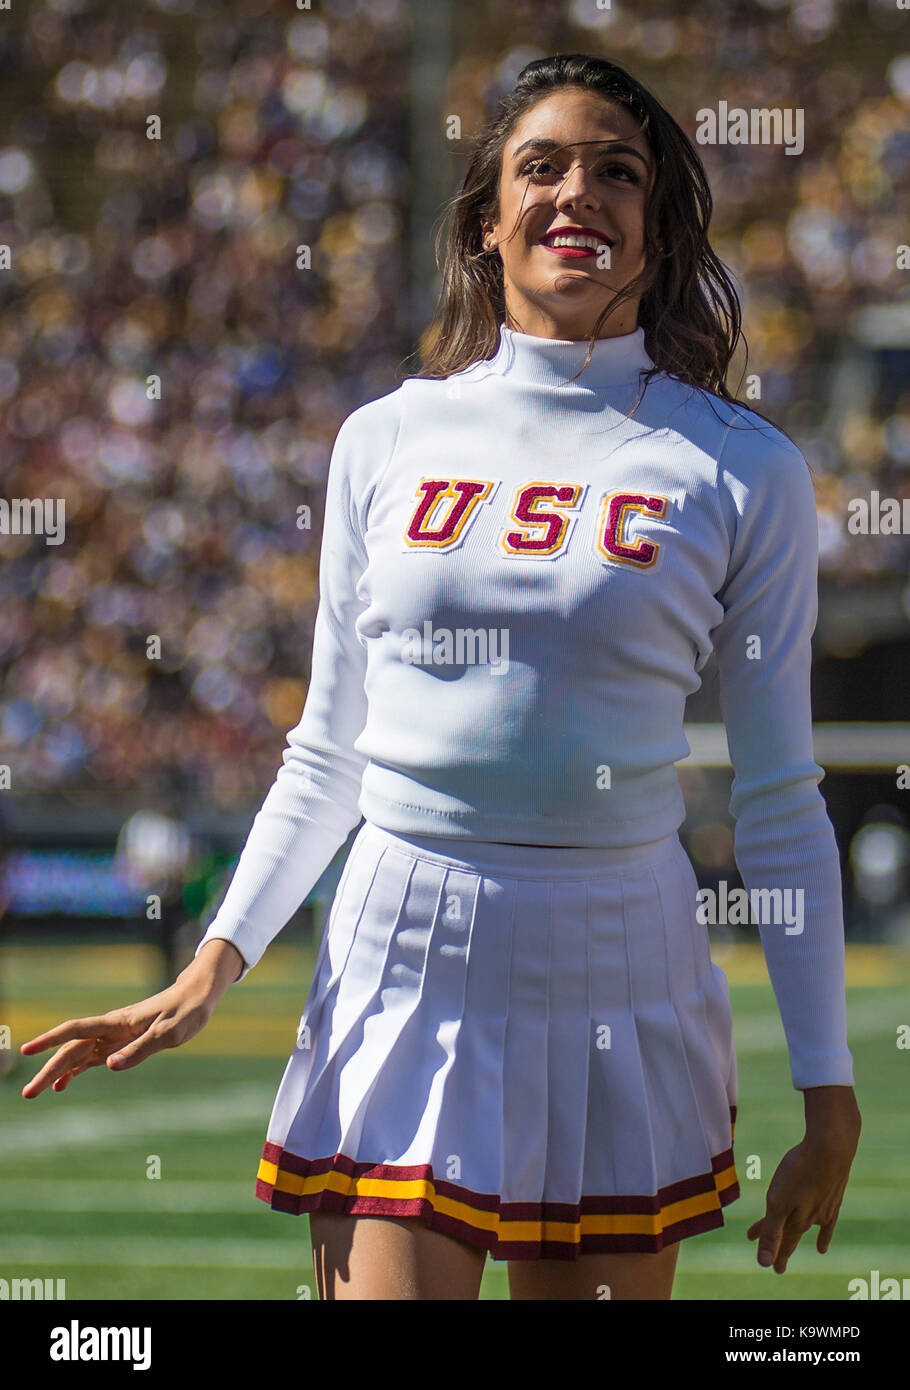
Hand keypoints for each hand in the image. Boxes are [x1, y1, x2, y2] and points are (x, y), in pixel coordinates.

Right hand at [19, 939, 244, 1097]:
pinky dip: (76, 1071)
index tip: (27, 1050)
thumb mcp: (167, 1034)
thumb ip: (139, 1051)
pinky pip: (92, 1058)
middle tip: (28, 1093)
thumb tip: (108, 1067)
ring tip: (37, 1093)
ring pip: (78, 1055)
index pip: (76, 1030)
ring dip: (57, 1072)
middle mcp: (110, 1028)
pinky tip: (63, 1085)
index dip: (50, 1039)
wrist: (197, 997)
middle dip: (48, 1069)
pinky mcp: (121, 1043)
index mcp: (118, 1022)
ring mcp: (114, 1036)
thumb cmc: (185, 1012)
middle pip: (71, 1048)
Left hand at [747, 1086, 860, 1272]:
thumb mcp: (778, 1202)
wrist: (830, 1148)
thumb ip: (771, 1231)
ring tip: (791, 1247)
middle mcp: (810, 1218)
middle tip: (776, 1267)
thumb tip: (763, 1263)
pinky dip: (823, 1234)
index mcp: (794, 1219)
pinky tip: (822, 1246)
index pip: (780, 1242)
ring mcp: (823, 1208)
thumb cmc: (799, 1172)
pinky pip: (828, 1221)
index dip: (772, 1253)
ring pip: (807, 1226)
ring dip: (797, 1235)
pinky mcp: (833, 1197)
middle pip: (792, 1235)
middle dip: (781, 1248)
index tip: (768, 1267)